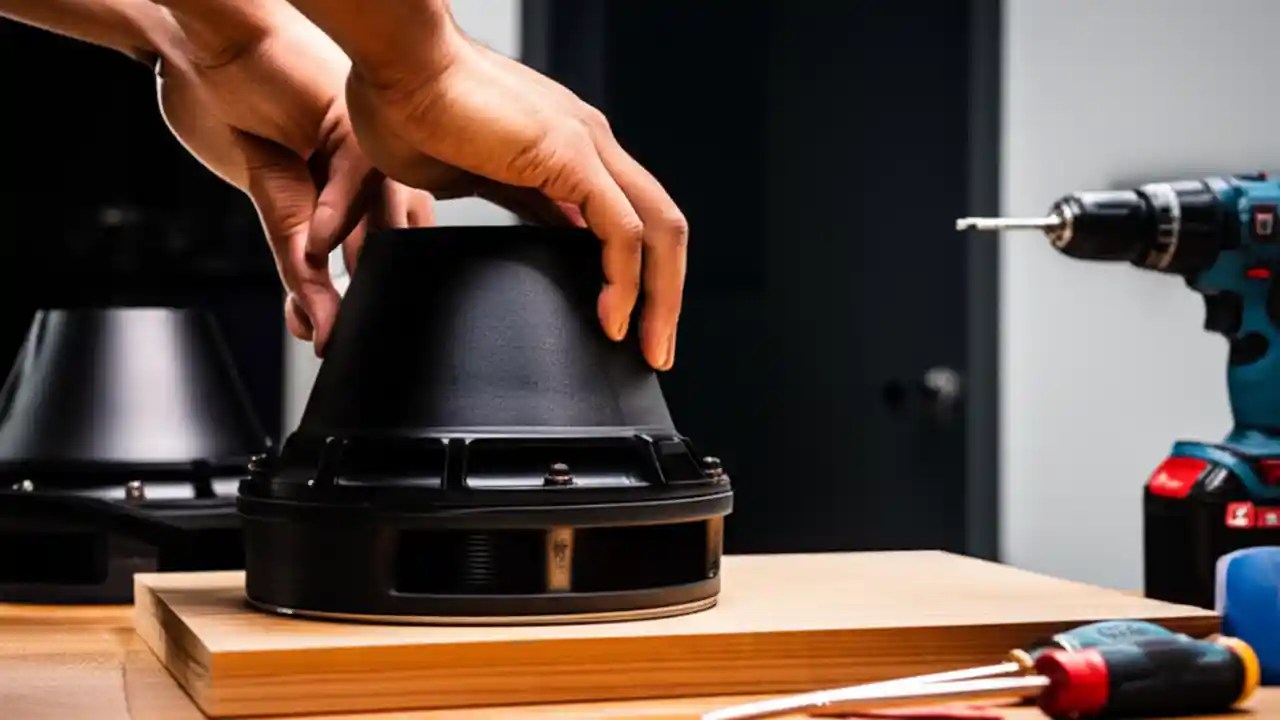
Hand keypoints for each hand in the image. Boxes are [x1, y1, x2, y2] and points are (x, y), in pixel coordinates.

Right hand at [154, 0, 433, 354]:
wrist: (202, 55)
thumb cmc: (229, 114)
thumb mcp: (268, 201)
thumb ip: (296, 261)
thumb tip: (314, 328)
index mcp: (358, 189)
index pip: (381, 252)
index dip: (369, 296)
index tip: (344, 337)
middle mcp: (373, 170)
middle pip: (391, 240)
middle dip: (370, 292)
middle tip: (346, 334)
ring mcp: (367, 146)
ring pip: (383, 215)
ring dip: (359, 266)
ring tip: (335, 313)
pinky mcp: (351, 120)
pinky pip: (360, 172)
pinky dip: (336, 210)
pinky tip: (317, 242)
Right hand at [340, 18, 686, 370]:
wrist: (395, 64)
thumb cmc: (410, 108)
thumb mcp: (475, 174)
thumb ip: (517, 199)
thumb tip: (540, 228)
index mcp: (570, 146)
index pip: (628, 218)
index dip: (638, 274)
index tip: (628, 323)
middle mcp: (590, 142)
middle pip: (660, 225)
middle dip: (666, 293)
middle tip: (655, 349)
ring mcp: (587, 145)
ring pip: (657, 230)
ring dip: (660, 297)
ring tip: (646, 346)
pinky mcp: (571, 155)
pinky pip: (621, 230)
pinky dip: (626, 280)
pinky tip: (612, 317)